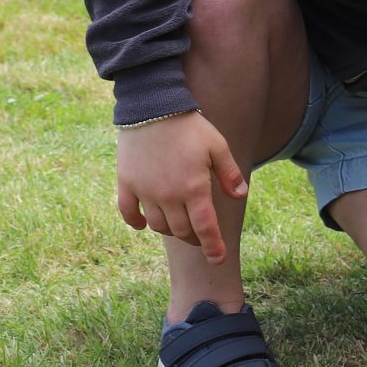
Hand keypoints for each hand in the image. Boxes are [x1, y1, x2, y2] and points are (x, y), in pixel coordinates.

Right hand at [115, 112, 245, 263]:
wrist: (153, 107)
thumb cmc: (190, 127)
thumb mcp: (218, 147)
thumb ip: (230, 174)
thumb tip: (240, 196)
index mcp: (194, 188)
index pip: (206, 228)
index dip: (213, 247)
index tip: (218, 259)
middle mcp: (168, 195)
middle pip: (181, 230)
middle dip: (194, 238)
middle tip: (201, 236)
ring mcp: (145, 191)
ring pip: (158, 225)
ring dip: (171, 230)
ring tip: (180, 226)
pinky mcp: (126, 183)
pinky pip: (128, 212)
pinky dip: (136, 223)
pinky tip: (144, 225)